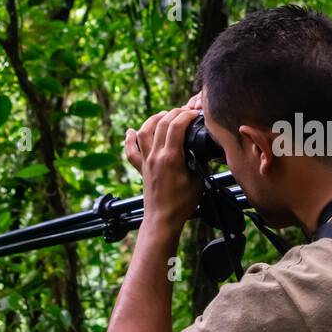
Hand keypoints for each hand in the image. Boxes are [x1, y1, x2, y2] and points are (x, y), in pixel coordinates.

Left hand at [124, 104, 202, 234]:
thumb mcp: (198, 180)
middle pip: (161, 124)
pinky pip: (131, 151)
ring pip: (144, 131)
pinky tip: (131, 131)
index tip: (196, 114)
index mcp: (171, 157)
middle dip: (174, 113)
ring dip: (153, 119)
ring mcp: (146, 161)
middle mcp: (156, 156)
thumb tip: (202, 150)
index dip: (187, 115)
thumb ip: (199, 162)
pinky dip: (129, 139)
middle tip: (185, 112)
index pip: (176, 126)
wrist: (163, 219)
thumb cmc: (182, 203)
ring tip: (163, 115)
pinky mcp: (141, 169)